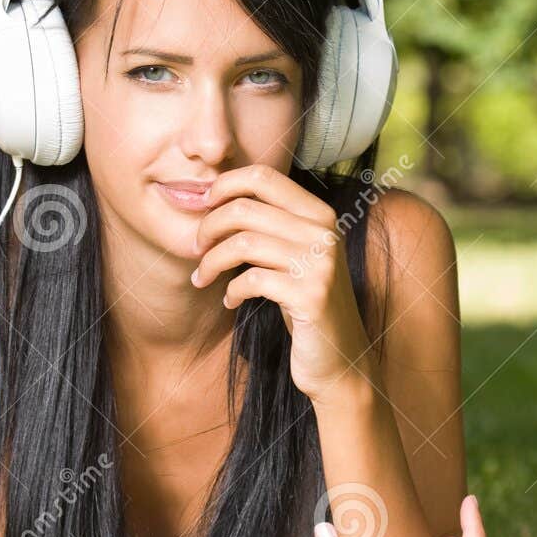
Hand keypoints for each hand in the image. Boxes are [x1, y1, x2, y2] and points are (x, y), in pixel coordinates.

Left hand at [189, 163, 373, 402]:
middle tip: (196, 248)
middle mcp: (324, 233)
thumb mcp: (297, 256)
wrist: (340, 359)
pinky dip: (230, 290)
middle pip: (246, 208)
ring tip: (202, 277)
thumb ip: (274, 225)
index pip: (263, 177)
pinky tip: (229, 301)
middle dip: (209, 227)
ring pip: (243, 244)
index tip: (204, 206)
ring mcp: (320, 264)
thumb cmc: (307, 304)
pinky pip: (251, 280)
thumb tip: (219, 198)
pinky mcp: (311, 296)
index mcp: (320, 215)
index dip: (225, 185)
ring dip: (211, 262)